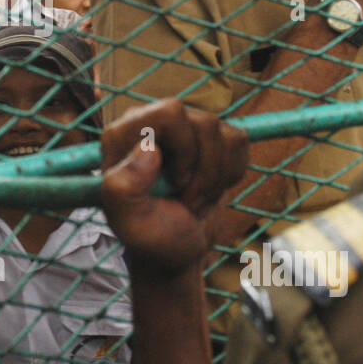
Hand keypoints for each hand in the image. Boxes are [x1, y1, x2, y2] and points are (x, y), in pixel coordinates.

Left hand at [101, 100, 247, 280]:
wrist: (177, 251)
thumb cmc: (150, 237)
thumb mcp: (129, 222)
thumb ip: (123, 187)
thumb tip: (148, 146)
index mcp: (125, 135)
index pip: (171, 112)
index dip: (185, 149)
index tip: (177, 183)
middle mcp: (152, 124)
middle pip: (204, 122)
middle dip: (204, 170)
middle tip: (186, 198)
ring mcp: (184, 130)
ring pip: (223, 134)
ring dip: (215, 179)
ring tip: (193, 199)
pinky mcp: (211, 141)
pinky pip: (239, 142)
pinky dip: (231, 175)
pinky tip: (209, 190)